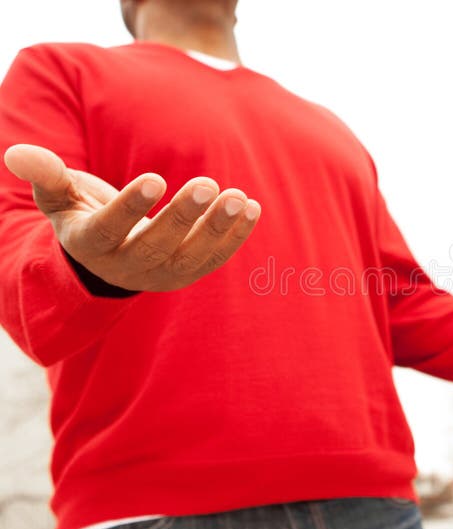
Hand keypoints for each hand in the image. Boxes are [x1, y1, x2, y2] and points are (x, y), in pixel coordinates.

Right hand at [3, 144, 261, 291]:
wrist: (109, 254)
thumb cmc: (83, 214)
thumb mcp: (61, 197)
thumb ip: (46, 176)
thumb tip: (16, 154)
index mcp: (91, 245)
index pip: (110, 229)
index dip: (131, 206)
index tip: (154, 178)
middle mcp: (127, 267)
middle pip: (157, 246)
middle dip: (183, 216)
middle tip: (207, 183)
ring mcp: (162, 274)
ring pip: (192, 257)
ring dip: (217, 228)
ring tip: (238, 197)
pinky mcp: (189, 272)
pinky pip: (215, 258)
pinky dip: (235, 236)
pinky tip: (252, 209)